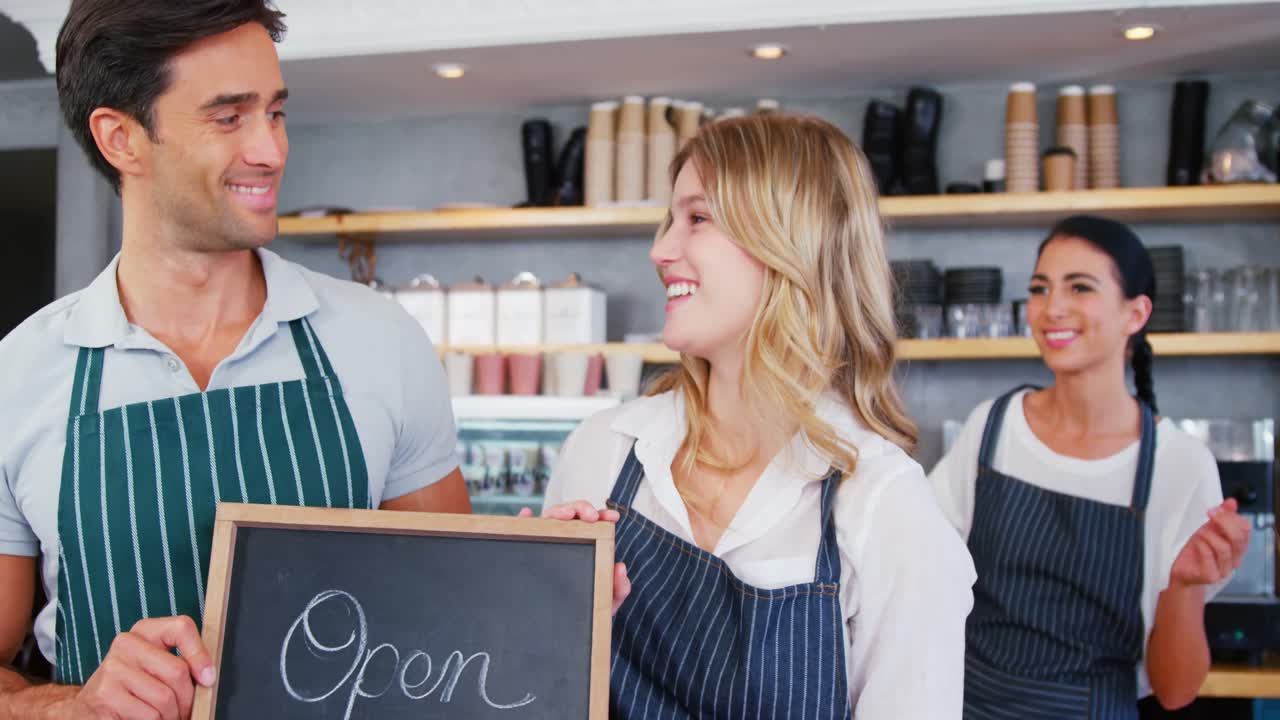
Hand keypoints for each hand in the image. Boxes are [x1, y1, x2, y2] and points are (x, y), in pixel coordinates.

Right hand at [69, 615, 214, 719]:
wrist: (89, 706)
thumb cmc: (134, 685)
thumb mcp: (156, 664)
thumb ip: (181, 662)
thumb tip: (209, 677)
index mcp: (145, 631)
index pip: (182, 628)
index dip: (200, 655)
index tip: (208, 678)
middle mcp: (126, 644)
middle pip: (178, 672)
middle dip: (186, 699)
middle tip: (183, 710)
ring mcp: (112, 669)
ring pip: (164, 698)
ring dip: (170, 715)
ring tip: (163, 715)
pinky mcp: (103, 696)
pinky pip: (148, 716)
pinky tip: (143, 719)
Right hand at [520, 501, 631, 613]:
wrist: (567, 630)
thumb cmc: (588, 610)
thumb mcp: (608, 600)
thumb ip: (619, 588)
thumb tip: (620, 567)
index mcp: (589, 545)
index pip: (594, 523)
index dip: (603, 515)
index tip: (612, 517)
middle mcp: (567, 540)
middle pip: (571, 515)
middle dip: (581, 508)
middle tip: (591, 517)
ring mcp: (548, 544)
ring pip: (549, 519)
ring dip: (558, 511)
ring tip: (565, 515)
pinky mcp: (529, 553)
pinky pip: (523, 532)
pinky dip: (524, 520)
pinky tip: (526, 514)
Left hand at [1169, 498, 1250, 589]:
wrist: (1184, 572)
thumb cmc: (1197, 551)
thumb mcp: (1209, 530)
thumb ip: (1222, 516)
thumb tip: (1231, 502)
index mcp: (1237, 546)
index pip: (1245, 528)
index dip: (1231, 516)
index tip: (1216, 509)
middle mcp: (1234, 559)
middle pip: (1238, 537)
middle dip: (1223, 521)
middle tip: (1209, 514)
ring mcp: (1224, 569)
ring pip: (1224, 547)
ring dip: (1209, 534)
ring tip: (1199, 533)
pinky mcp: (1211, 575)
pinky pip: (1208, 556)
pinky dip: (1201, 545)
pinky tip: (1196, 544)